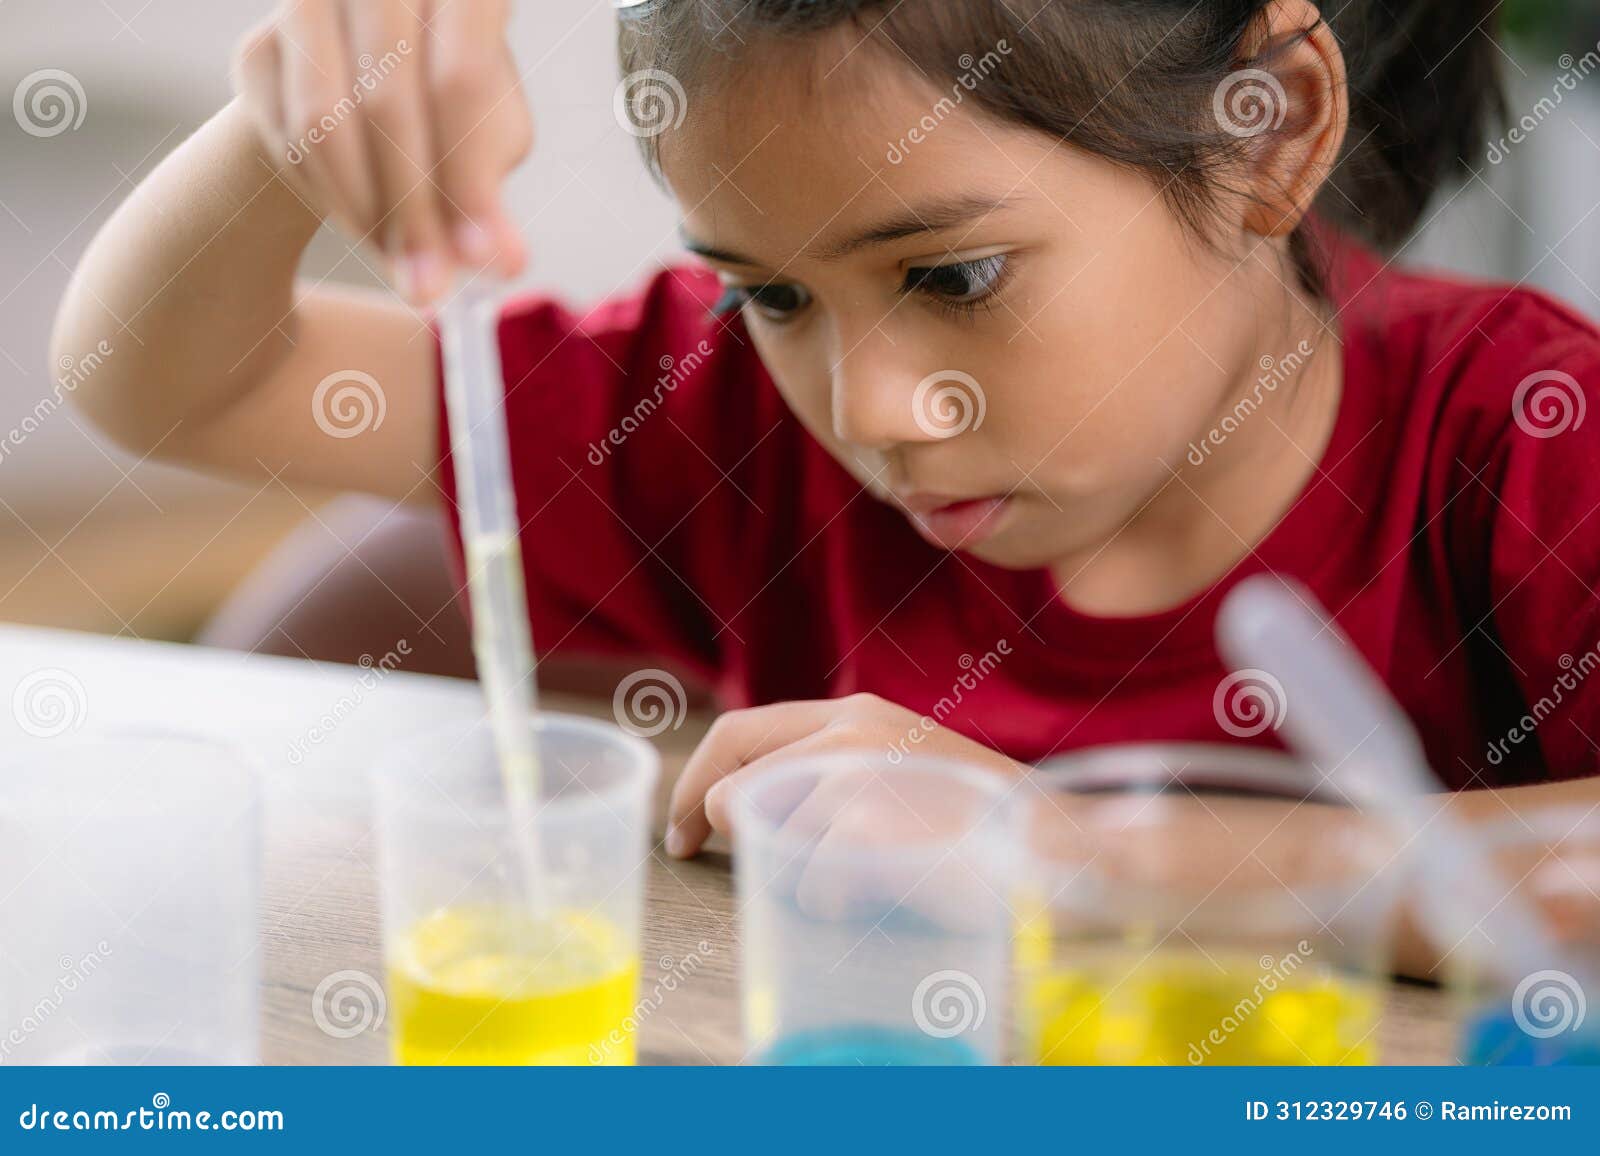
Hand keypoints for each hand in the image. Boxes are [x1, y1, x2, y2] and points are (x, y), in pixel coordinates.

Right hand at [231, 0, 530, 302]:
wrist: (357, 75)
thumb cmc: (447, 105)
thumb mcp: (490, 137)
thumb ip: (493, 192)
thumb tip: (504, 263)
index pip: (462, 79)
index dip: (471, 178)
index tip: (486, 259)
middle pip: (387, 103)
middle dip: (413, 213)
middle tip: (432, 289)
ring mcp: (309, 7)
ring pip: (324, 123)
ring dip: (365, 213)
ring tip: (405, 265)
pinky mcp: (259, 52)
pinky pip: (289, 141)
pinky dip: (333, 201)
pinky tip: (370, 231)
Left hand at [665, 693, 1023, 858]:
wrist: (1054, 843)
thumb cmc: (979, 821)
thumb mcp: (902, 768)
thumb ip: (835, 770)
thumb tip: (746, 806)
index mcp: (856, 712)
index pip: (740, 729)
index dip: (696, 777)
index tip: (683, 818)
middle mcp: (848, 730)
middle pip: (736, 782)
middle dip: (700, 818)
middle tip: (685, 851)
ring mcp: (854, 774)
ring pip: (770, 833)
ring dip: (795, 868)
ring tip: (856, 875)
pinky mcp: (863, 821)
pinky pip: (809, 881)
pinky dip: (832, 900)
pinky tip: (880, 892)